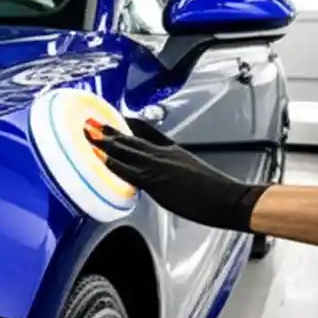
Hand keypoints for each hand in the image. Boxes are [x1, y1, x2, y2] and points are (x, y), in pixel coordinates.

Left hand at [85, 118, 266, 231]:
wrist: (228, 198)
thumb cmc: (217, 192)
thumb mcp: (196, 173)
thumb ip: (180, 172)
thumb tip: (171, 179)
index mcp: (174, 151)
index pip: (149, 132)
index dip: (131, 125)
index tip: (119, 119)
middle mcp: (164, 155)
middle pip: (132, 138)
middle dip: (110, 130)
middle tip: (93, 123)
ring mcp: (158, 166)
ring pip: (125, 150)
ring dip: (104, 141)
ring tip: (88, 133)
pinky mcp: (154, 180)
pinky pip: (127, 169)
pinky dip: (111, 161)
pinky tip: (99, 157)